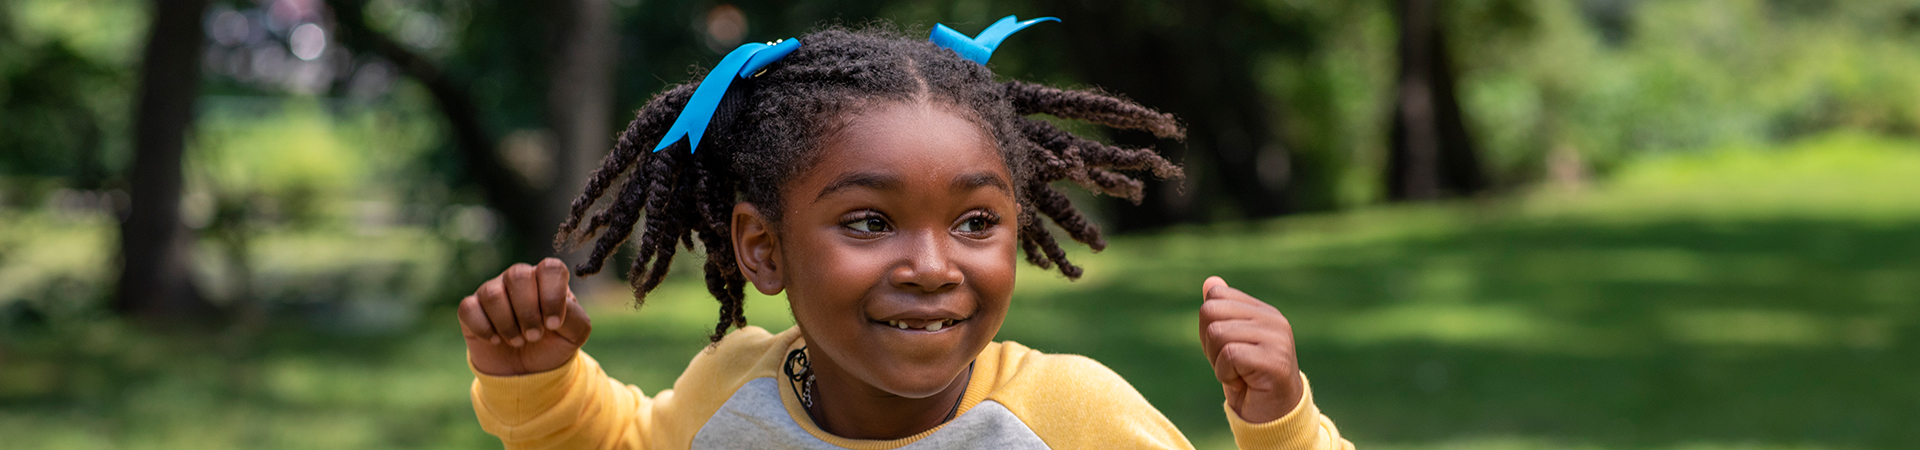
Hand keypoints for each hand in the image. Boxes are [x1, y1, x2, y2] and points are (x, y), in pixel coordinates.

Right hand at [459, 258, 592, 375]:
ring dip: (507, 324)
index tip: (553, 324)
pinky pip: (469, 308)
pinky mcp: (471, 308)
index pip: (551, 268)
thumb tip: (555, 311)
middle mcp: (519, 279)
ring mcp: (494, 291)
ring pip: (493, 293)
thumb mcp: (574, 334)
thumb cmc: (553, 345)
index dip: (552, 296)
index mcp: (547, 280)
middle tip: (534, 336)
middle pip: (518, 275)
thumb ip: (575, 317)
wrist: (527, 373)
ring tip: (517, 341)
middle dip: (527, 312)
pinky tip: (495, 340)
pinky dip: (484, 329)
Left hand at [1198, 276, 1302, 423]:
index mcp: (1262, 311)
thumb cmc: (1248, 379)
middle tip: (1228, 364)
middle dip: (1209, 344)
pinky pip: (1229, 356)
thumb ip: (1221, 313)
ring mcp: (1277, 338)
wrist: (1272, 417)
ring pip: (1217, 334)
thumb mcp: (1228, 342)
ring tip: (1238, 374)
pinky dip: (1226, 374)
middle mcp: (1273, 319)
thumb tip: (1210, 281)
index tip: (1224, 349)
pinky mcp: (1275, 359)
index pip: (1215, 296)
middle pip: (1211, 312)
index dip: (1208, 326)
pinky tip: (1242, 383)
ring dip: (1217, 362)